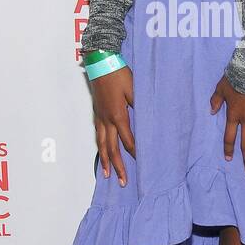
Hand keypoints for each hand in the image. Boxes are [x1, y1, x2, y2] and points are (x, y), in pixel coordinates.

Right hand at [91, 65, 134, 185]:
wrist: (101, 63)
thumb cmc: (119, 74)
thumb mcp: (135, 90)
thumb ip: (140, 106)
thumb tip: (148, 121)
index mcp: (118, 115)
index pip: (128, 140)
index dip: (135, 152)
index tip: (142, 164)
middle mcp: (107, 120)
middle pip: (111, 148)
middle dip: (117, 166)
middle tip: (122, 182)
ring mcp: (100, 118)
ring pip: (101, 144)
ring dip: (105, 161)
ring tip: (106, 174)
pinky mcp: (97, 114)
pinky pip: (98, 135)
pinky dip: (100, 148)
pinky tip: (102, 152)